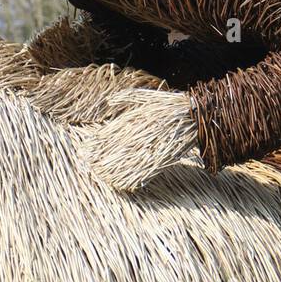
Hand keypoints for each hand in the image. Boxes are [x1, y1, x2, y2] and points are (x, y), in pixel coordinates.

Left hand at [80, 89, 197, 191]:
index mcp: (134, 119)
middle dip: (101, 161)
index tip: (86, 152)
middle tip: (92, 168)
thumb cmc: (169, 106)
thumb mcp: (146, 97)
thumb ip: (126, 97)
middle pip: (115, 151)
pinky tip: (122, 184)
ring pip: (126, 163)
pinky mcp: (161, 157)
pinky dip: (132, 179)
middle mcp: (140, 134)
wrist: (194, 116)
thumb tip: (109, 101)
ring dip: (113, 172)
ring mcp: (150, 146)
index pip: (109, 134)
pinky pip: (143, 171)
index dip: (96, 145)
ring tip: (103, 178)